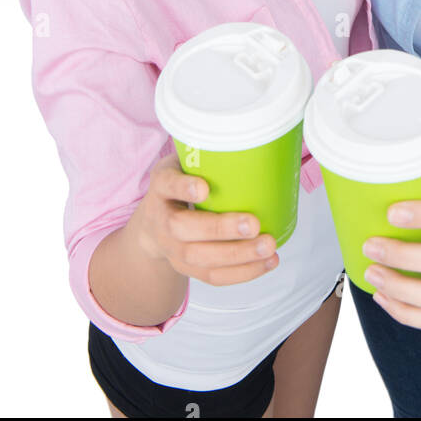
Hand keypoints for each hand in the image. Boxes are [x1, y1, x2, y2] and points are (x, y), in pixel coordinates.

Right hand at [132, 153, 279, 284]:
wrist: (152, 225)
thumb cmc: (179, 186)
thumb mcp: (183, 164)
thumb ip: (207, 157)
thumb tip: (259, 144)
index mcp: (161, 187)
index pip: (166, 184)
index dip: (183, 187)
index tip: (204, 187)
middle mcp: (161, 220)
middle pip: (183, 229)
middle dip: (221, 229)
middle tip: (254, 223)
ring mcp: (172, 249)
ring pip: (201, 259)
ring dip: (238, 256)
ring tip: (269, 247)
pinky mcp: (187, 269)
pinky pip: (213, 277)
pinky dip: (244, 272)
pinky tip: (268, 262)